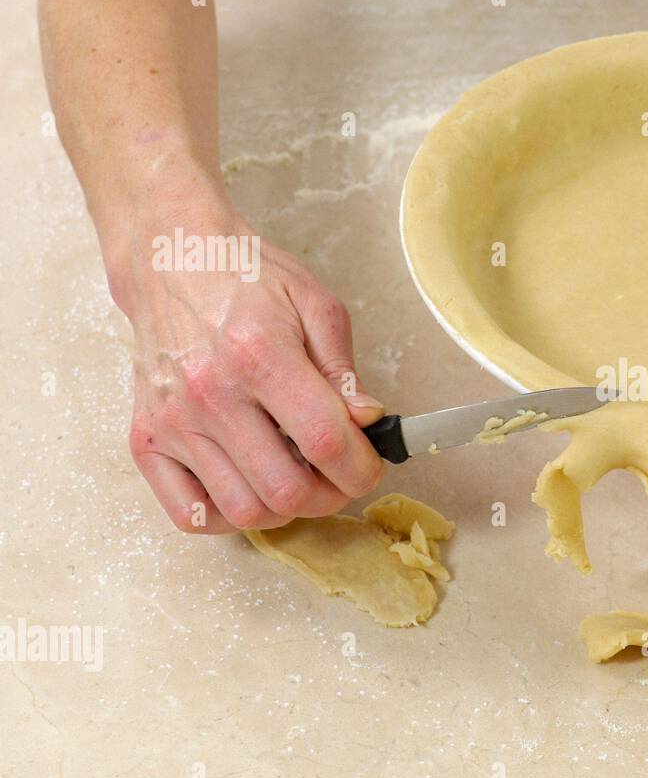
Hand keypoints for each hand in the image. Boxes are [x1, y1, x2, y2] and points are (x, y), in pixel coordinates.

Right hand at [118, 206, 385, 532]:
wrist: (171, 261)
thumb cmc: (247, 279)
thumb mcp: (316, 305)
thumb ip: (344, 371)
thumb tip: (368, 423)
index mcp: (260, 357)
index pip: (325, 442)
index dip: (362, 468)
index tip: (371, 464)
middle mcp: (210, 395)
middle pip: (287, 491)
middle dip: (331, 495)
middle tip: (340, 475)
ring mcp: (172, 423)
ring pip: (245, 512)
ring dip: (285, 509)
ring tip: (298, 477)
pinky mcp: (145, 440)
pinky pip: (190, 514)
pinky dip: (229, 517)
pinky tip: (251, 486)